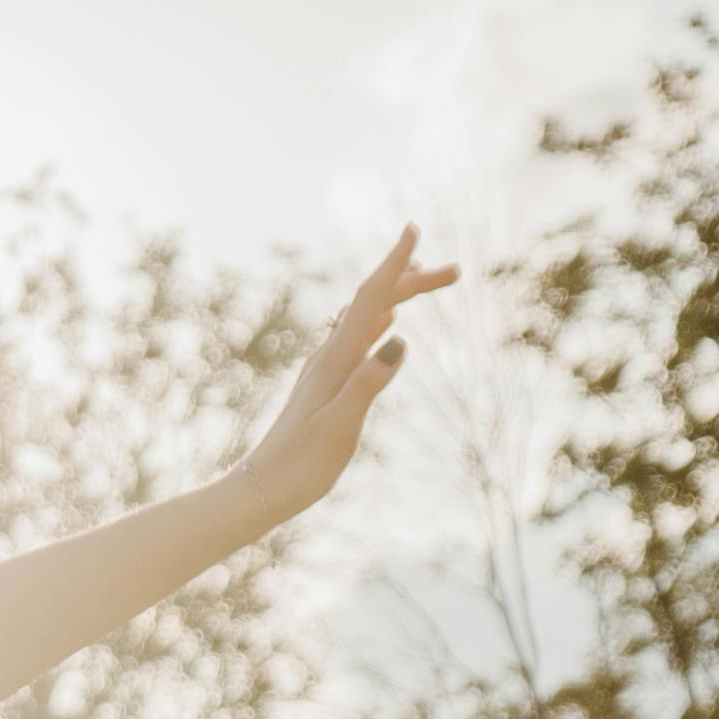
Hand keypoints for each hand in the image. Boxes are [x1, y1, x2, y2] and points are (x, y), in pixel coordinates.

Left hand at [223, 228, 457, 536]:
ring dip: (397, 293)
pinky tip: (387, 321)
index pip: (371, 299)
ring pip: (366, 316)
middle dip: (411, 278)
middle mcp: (329, 356)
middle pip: (373, 302)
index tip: (414, 229)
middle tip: (456, 270)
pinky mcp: (327, 384)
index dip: (394, 264)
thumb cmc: (301, 466)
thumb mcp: (340, 427)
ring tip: (424, 279)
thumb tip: (399, 339)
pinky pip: (357, 338)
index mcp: (335, 361)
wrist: (262, 489)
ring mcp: (326, 369)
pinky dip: (378, 320)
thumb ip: (368, 383)